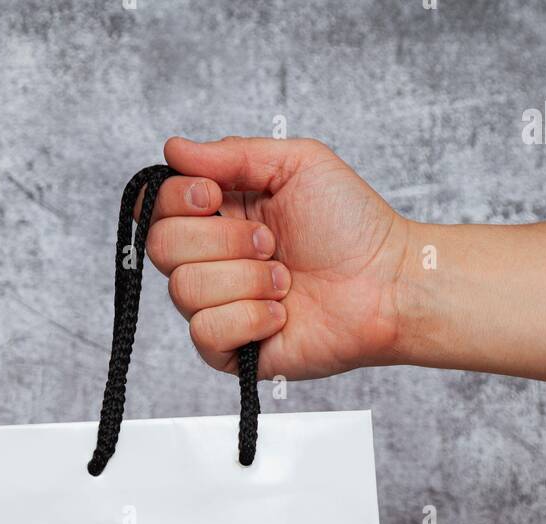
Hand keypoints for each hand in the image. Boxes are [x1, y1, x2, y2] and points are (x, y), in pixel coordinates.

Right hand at [145, 135, 411, 380]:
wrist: (388, 284)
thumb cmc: (353, 226)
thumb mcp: (296, 164)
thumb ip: (232, 154)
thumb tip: (173, 149)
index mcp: (221, 215)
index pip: (158, 207)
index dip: (177, 199)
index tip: (214, 195)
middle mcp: (213, 261)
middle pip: (162, 247)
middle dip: (222, 240)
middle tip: (272, 244)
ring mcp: (221, 308)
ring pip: (184, 290)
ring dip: (244, 280)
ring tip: (285, 281)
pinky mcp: (233, 352)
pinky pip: (205, 333)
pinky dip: (248, 319)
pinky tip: (282, 314)